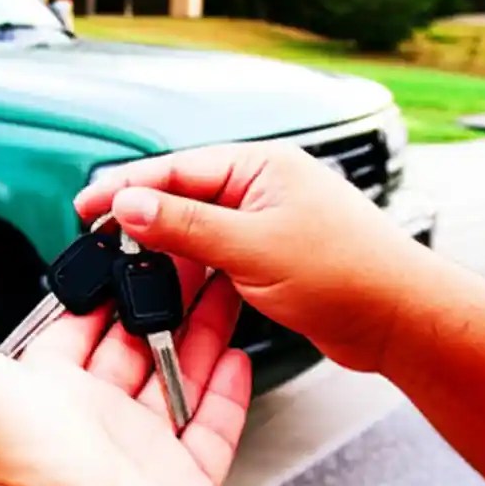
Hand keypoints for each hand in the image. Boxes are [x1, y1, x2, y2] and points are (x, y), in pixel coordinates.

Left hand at [0, 257, 249, 485]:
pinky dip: (227, 394)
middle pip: (135, 344)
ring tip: (221, 286)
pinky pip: (211, 429)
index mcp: (45, 391)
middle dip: (160, 299)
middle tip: (185, 258)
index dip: (105, 288)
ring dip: (201, 332)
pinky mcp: (181, 479)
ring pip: (178, 378)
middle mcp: (92, 418)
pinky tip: (235, 355)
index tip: (128, 251)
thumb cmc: (11, 468)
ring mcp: (138, 448)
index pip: (79, 326)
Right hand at [73, 140, 427, 371]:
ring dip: (162, 245)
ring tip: (127, 263)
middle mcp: (260, 186)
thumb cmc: (349, 274)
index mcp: (260, 165)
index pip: (175, 169)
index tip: (88, 203)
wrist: (397, 320)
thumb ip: (184, 225)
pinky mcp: (265, 253)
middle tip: (97, 233)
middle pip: (180, 194)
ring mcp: (262, 220)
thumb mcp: (251, 247)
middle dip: (139, 216)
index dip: (126, 187)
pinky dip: (187, 265)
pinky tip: (169, 281)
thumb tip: (131, 205)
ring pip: (193, 226)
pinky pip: (211, 251)